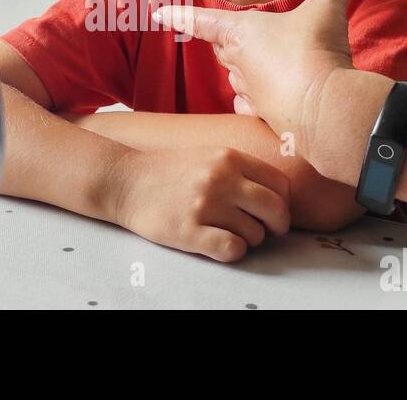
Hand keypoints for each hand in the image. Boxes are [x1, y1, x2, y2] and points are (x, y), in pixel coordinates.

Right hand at [106, 147, 290, 261]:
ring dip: (249, 240)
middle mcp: (220, 178)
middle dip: (277, 226)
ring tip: (228, 232)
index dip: (282, 203)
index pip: (281, 185)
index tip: (271, 212)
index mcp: (229, 157)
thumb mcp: (209, 155)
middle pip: (276, 210)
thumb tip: (280, 194)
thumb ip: (241, 168)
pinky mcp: (188, 231)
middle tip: (266, 231)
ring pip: (255, 234)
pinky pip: (232, 250)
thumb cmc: (169, 172)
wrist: (123, 181)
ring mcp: (204, 205)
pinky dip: (233, 252)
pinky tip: (219, 244)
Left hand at [153, 0, 360, 144]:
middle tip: (229, 35)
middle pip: (221, 47)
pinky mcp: (262, 114)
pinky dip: (252, 99)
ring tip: (258, 62)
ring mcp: (249, 90)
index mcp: (242, 32)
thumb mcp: (327, 8)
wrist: (324, 108)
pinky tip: (261, 97)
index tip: (158, 13)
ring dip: (242, 68)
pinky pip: (247, 104)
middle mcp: (239, 61)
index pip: (201, 21)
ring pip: (234, 75)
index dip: (180, 16)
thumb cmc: (315, 52)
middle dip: (224, 40)